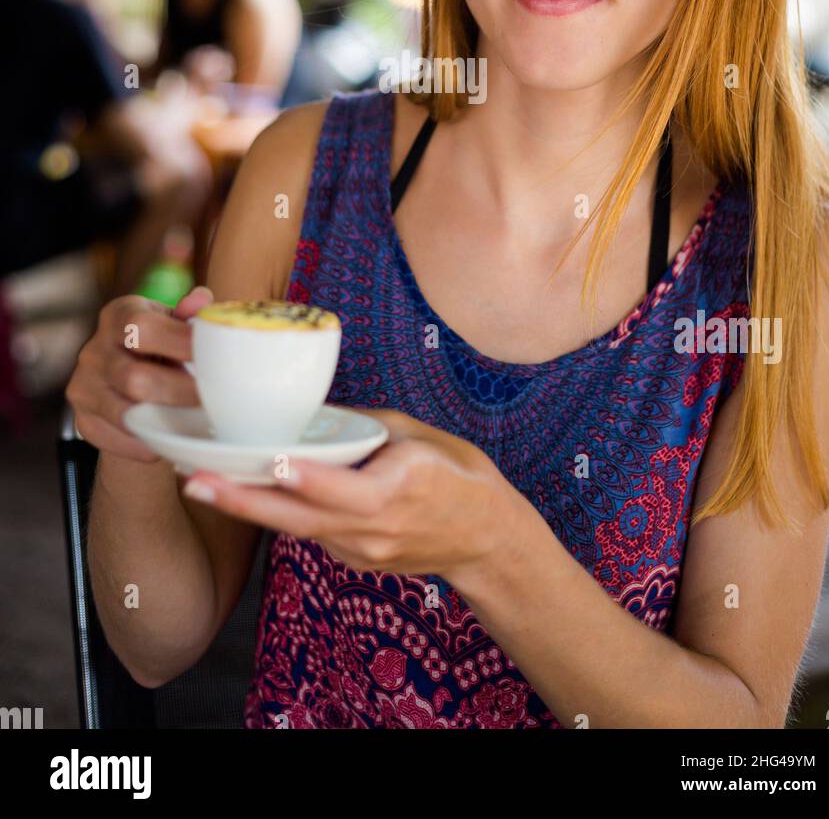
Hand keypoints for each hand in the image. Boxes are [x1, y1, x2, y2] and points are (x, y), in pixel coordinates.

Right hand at [65, 286, 210, 461]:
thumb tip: (202, 300)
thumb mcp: (172, 322)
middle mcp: (94, 351)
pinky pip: (119, 439)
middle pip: (134, 378)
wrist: (127, 377)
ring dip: (167, 421)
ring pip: (126, 414)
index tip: (214, 358)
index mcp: (118, 316)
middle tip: (213, 401)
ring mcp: (84, 387)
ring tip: (198, 423)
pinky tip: (173, 437)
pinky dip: (149, 443)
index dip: (179, 343)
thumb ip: (187, 315)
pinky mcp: (84, 420)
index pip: (140, 327)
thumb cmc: (160, 344)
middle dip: (180, 392)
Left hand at [182, 409, 521, 581]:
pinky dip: (278, 513)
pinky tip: (242, 494)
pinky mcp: (354, 560)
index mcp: (399, 491)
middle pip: (301, 519)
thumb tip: (317, 412)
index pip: (346, 491)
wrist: (487, 539)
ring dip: (249, 508)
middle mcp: (374, 529)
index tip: (274, 463)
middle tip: (196, 481)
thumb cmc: (458, 477)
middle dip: (245, 502)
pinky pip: (310, 533)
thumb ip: (367, 427)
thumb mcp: (420, 436)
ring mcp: (362, 552)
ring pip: (297, 529)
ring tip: (201, 483)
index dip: (308, 479)